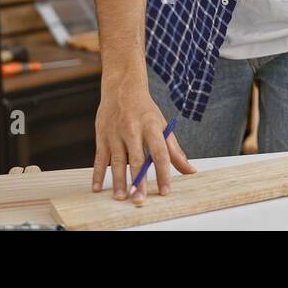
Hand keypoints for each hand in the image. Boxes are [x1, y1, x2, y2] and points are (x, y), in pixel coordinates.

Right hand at [92, 62, 195, 203]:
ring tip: (121, 197)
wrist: (122, 88)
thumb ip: (175, 151)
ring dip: (118, 181)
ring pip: (117, 161)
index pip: (160, 153)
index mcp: (152, 127)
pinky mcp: (101, 136)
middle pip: (137, 159)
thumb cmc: (145, 111)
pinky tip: (97, 188)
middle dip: (138, 181)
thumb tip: (190, 170)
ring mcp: (116, 133)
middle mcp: (133, 130)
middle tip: (139, 199)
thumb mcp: (162, 126)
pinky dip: (97, 174)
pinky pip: (99, 158)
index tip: (165, 191)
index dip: (163, 173)